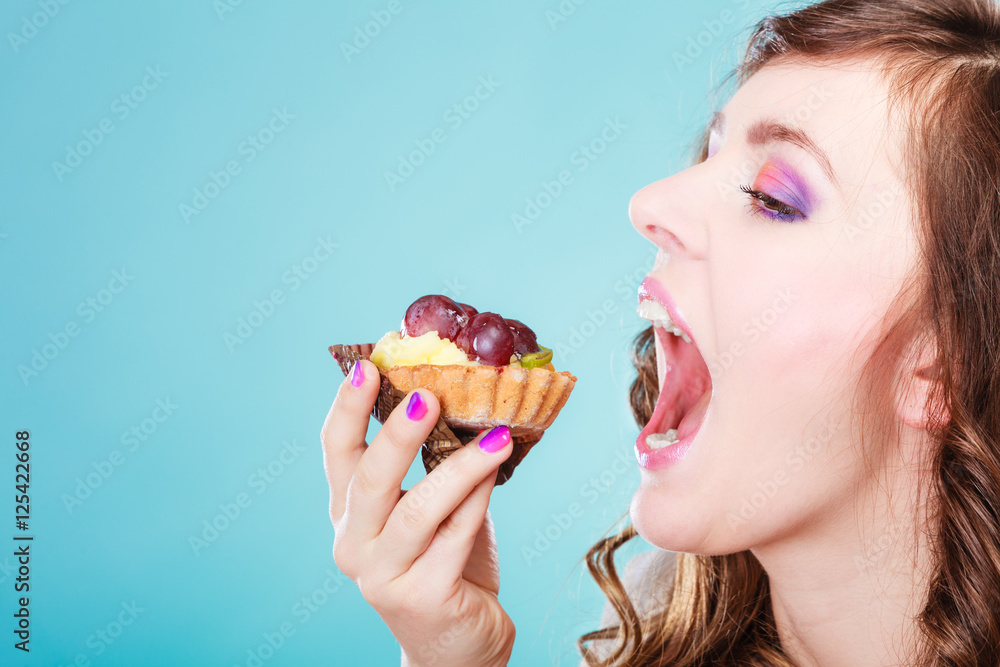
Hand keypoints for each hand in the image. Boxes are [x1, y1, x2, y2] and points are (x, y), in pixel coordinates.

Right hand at [321, 359, 515, 666]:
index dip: (348, 407)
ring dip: (460, 466)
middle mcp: (354, 544)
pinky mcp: (422, 598)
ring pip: (419, 508)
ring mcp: (383, 576)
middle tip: (427, 395)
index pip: (337, 452)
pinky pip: (456, 537)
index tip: (367, 366)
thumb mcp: (432, 511)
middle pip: (368, 479)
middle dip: (397, 433)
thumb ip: (437, 466)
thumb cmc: (446, 566)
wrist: (458, 648)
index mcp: (350, 514)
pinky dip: (480, 498)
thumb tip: (469, 400)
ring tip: (496, 433)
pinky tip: (499, 467)